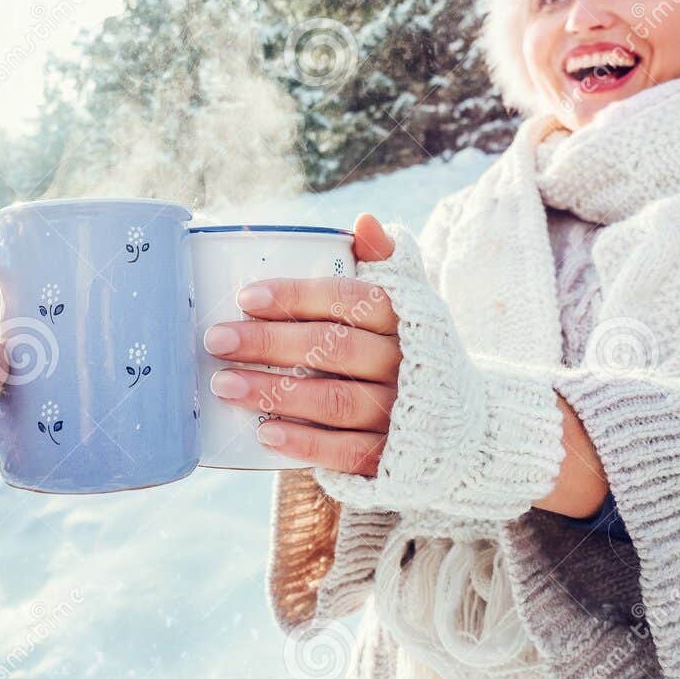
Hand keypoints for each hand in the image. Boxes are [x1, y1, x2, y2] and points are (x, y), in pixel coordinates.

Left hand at [203, 213, 399, 474]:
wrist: (462, 423)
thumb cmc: (411, 349)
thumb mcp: (409, 303)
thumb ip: (386, 262)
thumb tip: (363, 222)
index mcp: (406, 319)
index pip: (351, 299)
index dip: (297, 296)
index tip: (246, 298)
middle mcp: (404, 364)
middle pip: (335, 349)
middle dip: (271, 343)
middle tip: (217, 340)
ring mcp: (399, 413)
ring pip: (335, 401)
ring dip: (275, 393)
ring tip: (225, 385)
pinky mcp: (391, 457)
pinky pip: (345, 451)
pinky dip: (304, 442)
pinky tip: (265, 433)